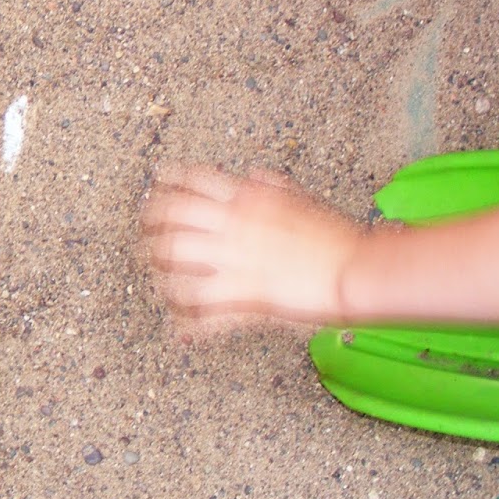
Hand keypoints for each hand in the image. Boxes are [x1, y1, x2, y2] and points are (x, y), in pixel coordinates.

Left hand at [141, 164, 363, 326]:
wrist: (356, 269)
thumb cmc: (337, 237)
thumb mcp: (302, 199)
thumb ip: (273, 187)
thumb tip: (256, 176)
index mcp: (249, 198)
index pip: (196, 179)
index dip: (169, 179)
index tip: (155, 183)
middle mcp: (234, 224)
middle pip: (172, 215)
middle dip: (150, 222)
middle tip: (142, 231)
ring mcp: (234, 259)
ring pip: (173, 257)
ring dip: (158, 266)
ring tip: (153, 274)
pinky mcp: (240, 293)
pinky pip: (197, 302)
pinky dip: (183, 315)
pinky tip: (178, 323)